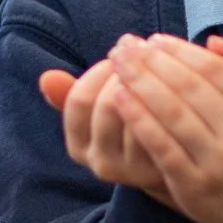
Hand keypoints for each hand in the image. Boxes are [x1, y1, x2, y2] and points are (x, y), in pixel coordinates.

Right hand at [40, 36, 174, 204]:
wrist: (176, 157)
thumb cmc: (131, 121)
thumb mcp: (97, 107)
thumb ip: (70, 92)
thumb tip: (46, 77)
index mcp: (79, 146)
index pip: (79, 100)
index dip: (98, 71)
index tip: (118, 55)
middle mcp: (100, 164)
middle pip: (106, 104)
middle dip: (125, 71)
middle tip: (142, 52)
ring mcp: (131, 170)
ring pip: (134, 113)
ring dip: (148, 80)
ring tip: (159, 62)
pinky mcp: (161, 167)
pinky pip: (161, 124)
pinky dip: (168, 96)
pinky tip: (176, 80)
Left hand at [105, 34, 222, 222]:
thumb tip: (212, 41)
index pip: (215, 70)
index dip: (181, 50)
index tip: (155, 39)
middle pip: (190, 88)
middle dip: (153, 63)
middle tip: (126, 47)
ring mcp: (218, 163)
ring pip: (172, 114)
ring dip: (140, 85)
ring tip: (118, 66)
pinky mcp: (194, 185)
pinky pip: (161, 146)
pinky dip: (138, 120)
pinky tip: (119, 99)